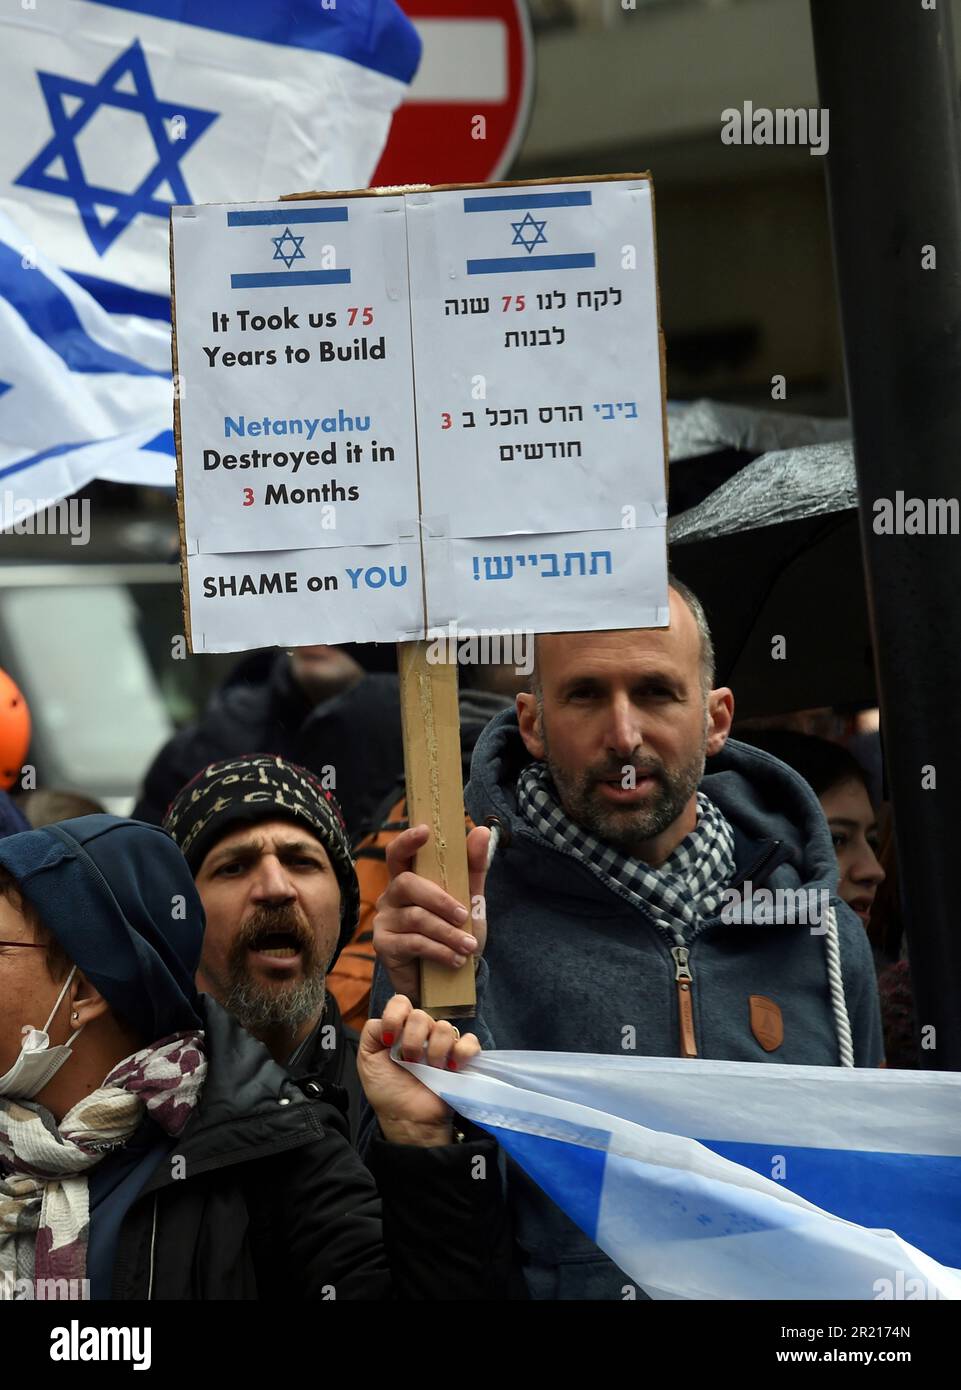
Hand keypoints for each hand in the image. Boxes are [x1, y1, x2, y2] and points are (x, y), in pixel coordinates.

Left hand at [358, 994, 480, 1145]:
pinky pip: (470, 1042)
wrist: (406, 1120)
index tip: (389, 1040)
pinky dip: (461, 1053)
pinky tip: (451, 1068)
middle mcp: (422, 1033)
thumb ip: (371, 1031)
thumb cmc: (387, 1091)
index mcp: (400, 1029)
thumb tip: (386, 1020)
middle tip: (409, 1061)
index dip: (395, 1017)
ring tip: (429, 1069)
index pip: (401, 1002)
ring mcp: (443, 1045)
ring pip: (444, 1027)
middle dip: (412, 1041)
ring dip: (434, 1052)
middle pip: (421, 1015)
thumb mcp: (367, 1059)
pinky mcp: (462, 1058)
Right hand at [373, 823, 489, 1002]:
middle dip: (440, 899)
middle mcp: (391, 896)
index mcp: (409, 880)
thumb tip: (481, 830)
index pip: (399, 853)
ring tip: (468, 946)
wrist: (448, 983)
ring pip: (416, 917)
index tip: (425, 831)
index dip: (407, 840)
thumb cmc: (454, 935)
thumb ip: (473, 868)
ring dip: (447, 933)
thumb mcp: (470, 901)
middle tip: (464, 915)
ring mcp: (384, 921)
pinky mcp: (384, 946)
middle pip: (408, 884)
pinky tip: (456, 960)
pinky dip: (440, 950)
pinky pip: (413, 942)